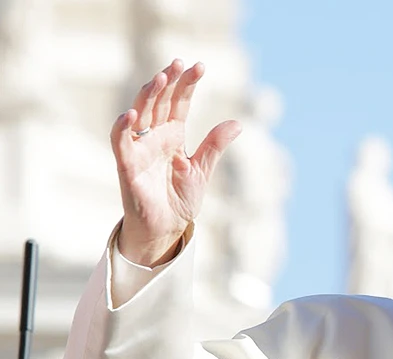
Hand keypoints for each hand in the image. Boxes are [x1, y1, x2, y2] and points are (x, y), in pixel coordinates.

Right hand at [112, 59, 241, 265]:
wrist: (166, 228)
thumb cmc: (180, 199)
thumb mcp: (202, 169)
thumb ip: (215, 146)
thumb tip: (238, 123)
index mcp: (173, 135)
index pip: (179, 103)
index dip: (187, 85)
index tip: (200, 66)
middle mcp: (154, 137)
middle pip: (158, 102)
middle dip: (168, 82)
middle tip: (178, 63)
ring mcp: (139, 149)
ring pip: (139, 114)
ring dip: (147, 95)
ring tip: (160, 78)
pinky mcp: (127, 165)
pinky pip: (120, 142)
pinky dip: (122, 128)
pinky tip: (131, 114)